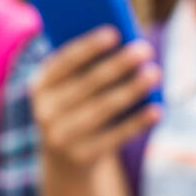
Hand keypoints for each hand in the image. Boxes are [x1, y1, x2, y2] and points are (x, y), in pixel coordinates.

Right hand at [30, 26, 161, 170]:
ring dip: (132, 90)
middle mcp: (45, 112)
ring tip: (154, 73)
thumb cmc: (76, 109)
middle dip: (118, 65)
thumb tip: (126, 46)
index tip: (114, 33)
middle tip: (145, 49)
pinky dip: (137, 123)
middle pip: (87, 84)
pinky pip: (114, 137)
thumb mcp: (71, 89)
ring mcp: (61, 138)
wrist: (65, 161)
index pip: (63, 62)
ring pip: (103, 109)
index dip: (88, 47)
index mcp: (39, 86)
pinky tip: (156, 110)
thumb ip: (88, 68)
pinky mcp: (82, 157)